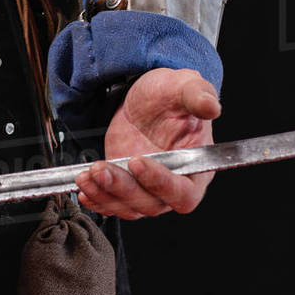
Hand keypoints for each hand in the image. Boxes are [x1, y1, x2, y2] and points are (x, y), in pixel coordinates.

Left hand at [74, 68, 220, 219]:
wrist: (145, 99)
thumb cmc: (171, 95)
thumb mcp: (184, 86)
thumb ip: (198, 96)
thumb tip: (212, 106)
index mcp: (196, 166)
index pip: (184, 192)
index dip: (161, 183)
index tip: (137, 161)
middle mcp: (174, 184)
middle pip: (151, 204)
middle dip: (122, 189)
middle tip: (101, 169)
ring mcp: (147, 188)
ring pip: (128, 207)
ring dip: (104, 195)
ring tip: (86, 175)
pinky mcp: (125, 187)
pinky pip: (111, 204)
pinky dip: (96, 199)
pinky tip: (83, 188)